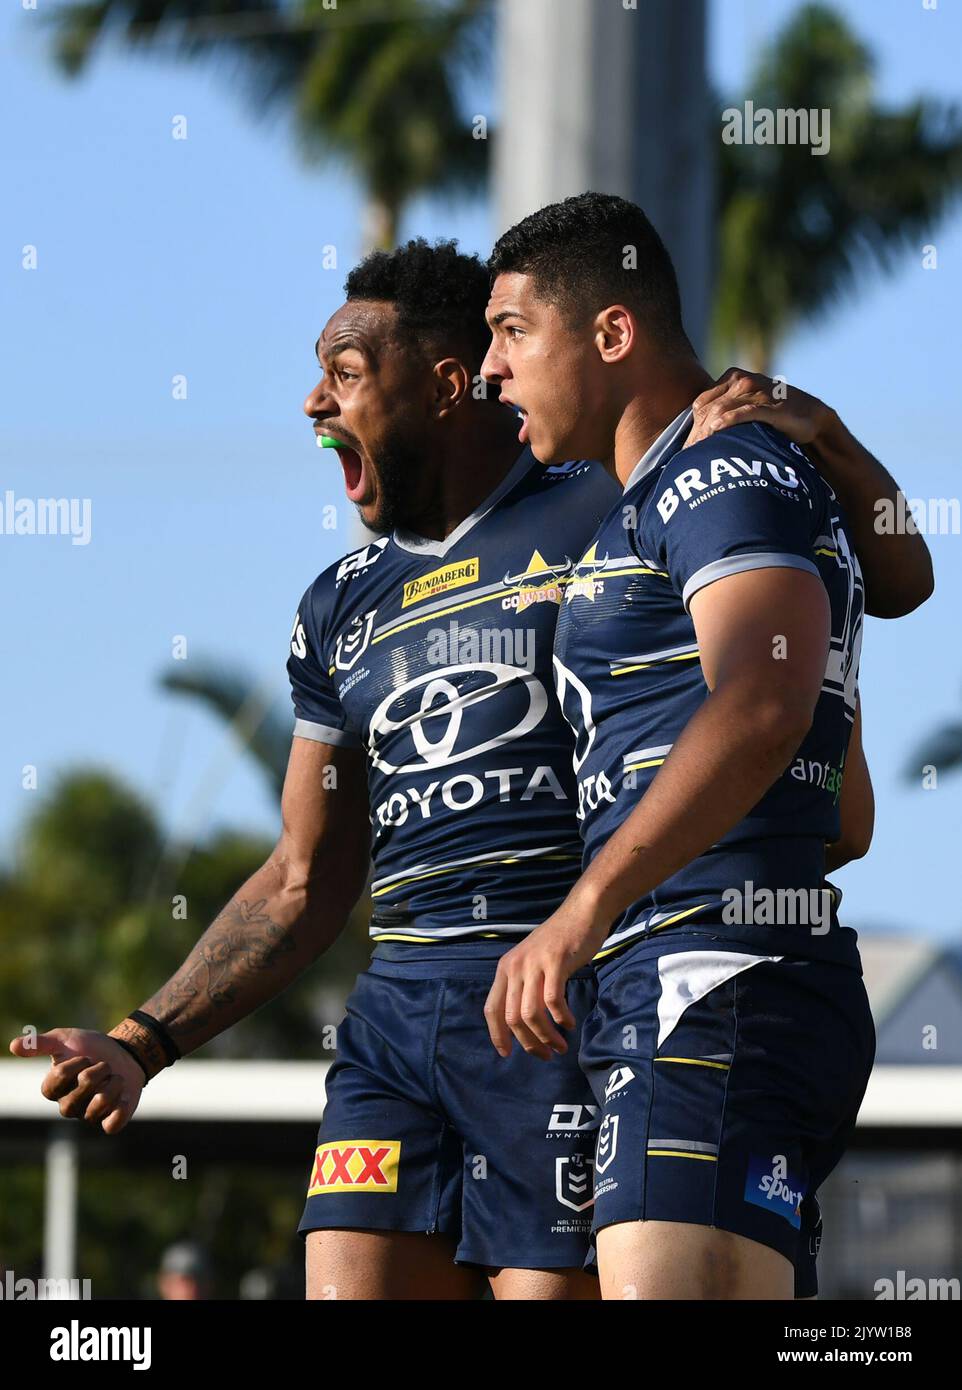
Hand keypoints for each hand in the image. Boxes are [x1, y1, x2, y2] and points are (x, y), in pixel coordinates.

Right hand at [8, 1027, 145, 1133]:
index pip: (53, 1084)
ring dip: (112, 1086)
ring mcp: (89, 1114)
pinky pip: (111, 1126)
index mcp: (54, 1089)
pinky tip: (125, 1097)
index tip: (85, 1056)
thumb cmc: (90, 1047)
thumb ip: (41, 1044)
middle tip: (104, 1065)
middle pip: (74, 1099)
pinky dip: (119, 1112)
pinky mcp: (111, 1120)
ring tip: (116, 1077)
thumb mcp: (65, 1039)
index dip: (73, 1067)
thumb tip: (13, 1045)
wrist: (125, 1053)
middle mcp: (68, 1105)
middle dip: (95, 1074)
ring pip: (95, 1110)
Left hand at [483, 897, 607, 1059]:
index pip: (491, 1009)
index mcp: (505, 968)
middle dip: (528, 1043)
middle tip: (545, 1055)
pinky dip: (561, 1018)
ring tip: (560, 1047)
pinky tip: (570, 1024)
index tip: (507, 1054)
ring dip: (546, 1037)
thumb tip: (522, 1022)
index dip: (497, 1035)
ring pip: (531, 1014)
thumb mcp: (532, 961)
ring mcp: (534, 964)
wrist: (582, 913)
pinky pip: (553, 1001)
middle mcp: (514, 967)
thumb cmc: (560, 941)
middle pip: (512, 1017)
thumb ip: (524, 985)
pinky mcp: (555, 963)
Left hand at [686, 367, 833, 448]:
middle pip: (708, 408)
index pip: (701, 403)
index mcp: (732, 378)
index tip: (687, 450)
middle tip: (689, 457)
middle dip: (697, 434)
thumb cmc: (774, 415)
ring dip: (707, 433)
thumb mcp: (746, 406)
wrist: (811, 416)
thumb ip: (725, 411)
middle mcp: (742, 381)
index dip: (692, 428)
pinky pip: (746, 411)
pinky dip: (729, 420)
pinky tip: (716, 431)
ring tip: (698, 452)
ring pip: (722, 410)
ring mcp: (757, 391)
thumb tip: (698, 435)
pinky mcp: (771, 405)